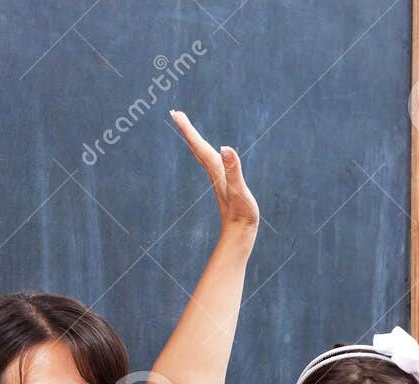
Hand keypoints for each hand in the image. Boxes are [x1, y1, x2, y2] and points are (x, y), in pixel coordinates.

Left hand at [171, 110, 260, 234]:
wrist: (239, 234)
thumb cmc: (242, 214)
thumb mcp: (239, 190)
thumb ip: (233, 169)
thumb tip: (225, 147)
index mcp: (216, 170)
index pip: (199, 146)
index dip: (187, 129)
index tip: (175, 113)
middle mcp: (214, 173)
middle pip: (196, 148)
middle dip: (187, 130)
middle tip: (176, 114)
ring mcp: (218, 179)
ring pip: (201, 155)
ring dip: (194, 140)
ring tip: (187, 129)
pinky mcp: (223, 184)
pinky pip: (210, 163)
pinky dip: (205, 153)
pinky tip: (208, 154)